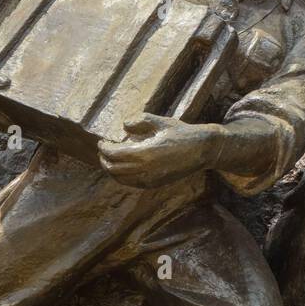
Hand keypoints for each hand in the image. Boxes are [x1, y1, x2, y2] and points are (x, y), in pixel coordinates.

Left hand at [98, 113, 221, 186]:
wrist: (202, 150)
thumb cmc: (182, 133)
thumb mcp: (161, 122)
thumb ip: (140, 122)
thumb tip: (124, 125)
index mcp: (144, 153)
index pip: (114, 154)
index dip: (104, 148)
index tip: (102, 141)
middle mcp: (144, 169)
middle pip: (113, 169)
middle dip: (104, 159)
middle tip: (103, 151)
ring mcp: (150, 179)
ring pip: (120, 179)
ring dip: (112, 170)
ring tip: (111, 160)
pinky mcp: (155, 184)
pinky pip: (132, 183)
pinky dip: (123, 177)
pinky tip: (124, 169)